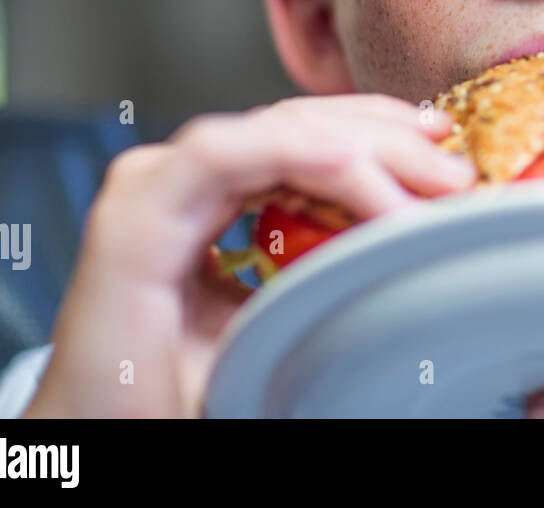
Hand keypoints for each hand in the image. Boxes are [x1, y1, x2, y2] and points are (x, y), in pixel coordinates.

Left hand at [23, 95, 476, 417]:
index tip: (394, 199)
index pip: (224, 154)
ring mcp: (185, 178)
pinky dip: (350, 146)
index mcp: (136, 230)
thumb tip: (379, 294)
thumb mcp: (210, 381)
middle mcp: (156, 185)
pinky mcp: (214, 189)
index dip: (317, 158)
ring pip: (288, 127)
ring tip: (442, 155)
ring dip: (373, 136)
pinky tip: (399, 150)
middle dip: (371, 147)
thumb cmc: (130, 409)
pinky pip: (287, 148)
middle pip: (272, 129)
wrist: (95, 416)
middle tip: (448, 182)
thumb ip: (279, 327)